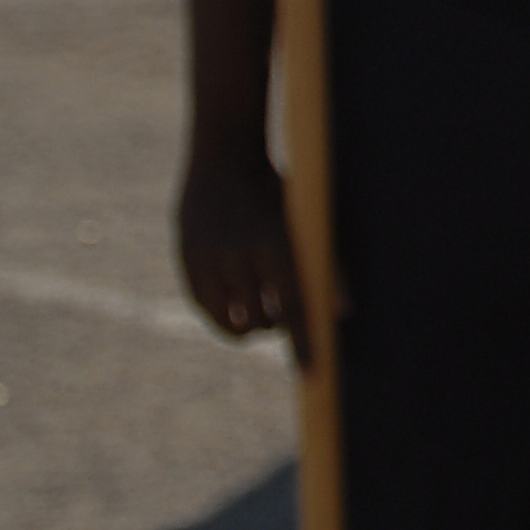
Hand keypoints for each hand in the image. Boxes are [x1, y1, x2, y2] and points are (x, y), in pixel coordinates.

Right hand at [176, 142, 310, 358]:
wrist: (225, 153)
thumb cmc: (278, 188)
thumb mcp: (307, 217)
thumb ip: (324, 262)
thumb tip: (344, 311)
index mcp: (274, 239)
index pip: (293, 305)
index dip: (303, 343)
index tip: (312, 376)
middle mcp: (237, 251)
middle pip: (261, 318)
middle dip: (277, 326)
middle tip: (286, 318)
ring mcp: (205, 257)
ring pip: (231, 320)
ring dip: (251, 325)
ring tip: (263, 311)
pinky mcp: (185, 260)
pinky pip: (206, 307)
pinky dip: (225, 315)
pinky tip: (238, 302)